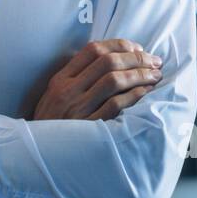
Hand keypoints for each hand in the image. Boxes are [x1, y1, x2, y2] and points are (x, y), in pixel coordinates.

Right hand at [32, 39, 162, 121]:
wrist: (41, 153)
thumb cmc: (52, 123)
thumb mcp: (55, 95)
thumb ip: (76, 78)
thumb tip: (112, 60)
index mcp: (61, 78)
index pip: (93, 50)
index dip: (119, 45)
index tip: (137, 47)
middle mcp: (68, 90)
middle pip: (107, 62)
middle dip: (136, 58)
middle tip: (154, 61)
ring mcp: (78, 109)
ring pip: (113, 81)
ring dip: (140, 75)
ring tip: (155, 75)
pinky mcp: (88, 127)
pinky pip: (115, 106)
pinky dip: (134, 96)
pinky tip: (146, 92)